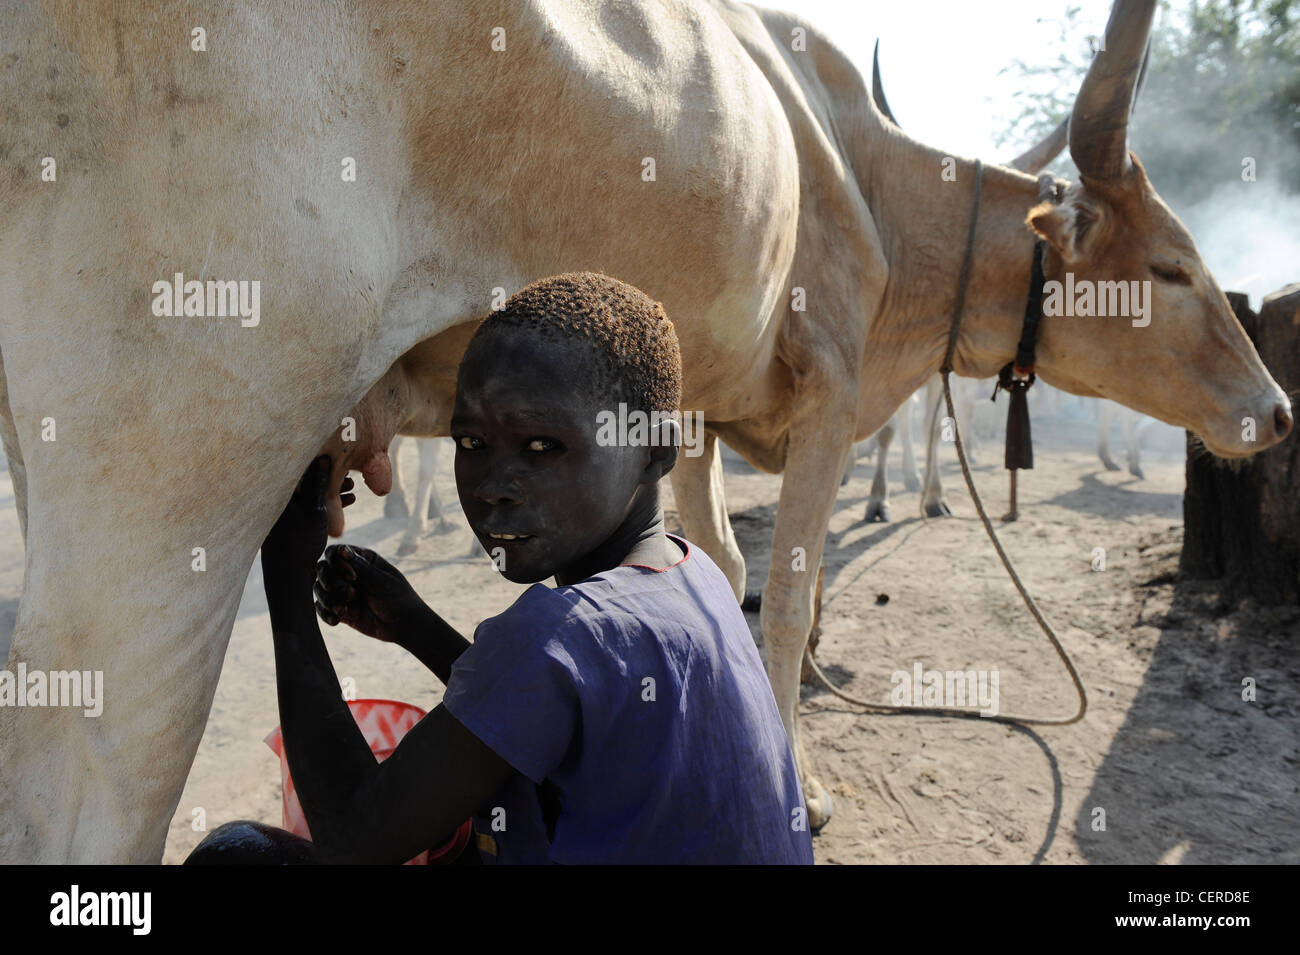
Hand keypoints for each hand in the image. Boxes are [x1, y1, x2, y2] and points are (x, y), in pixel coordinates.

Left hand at [262, 456, 355, 586]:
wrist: (288, 576)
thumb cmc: (300, 543)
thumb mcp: (315, 510)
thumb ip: (318, 483)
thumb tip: (323, 457)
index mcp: (278, 493)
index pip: (299, 468)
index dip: (322, 463)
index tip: (342, 461)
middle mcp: (274, 500)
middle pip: (304, 481)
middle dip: (329, 479)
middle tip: (352, 479)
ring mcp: (280, 513)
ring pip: (308, 495)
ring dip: (330, 493)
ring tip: (353, 493)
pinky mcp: (286, 523)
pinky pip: (307, 507)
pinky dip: (323, 505)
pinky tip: (345, 505)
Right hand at [313, 544, 424, 643]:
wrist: (404, 625)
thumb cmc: (398, 597)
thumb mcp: (381, 580)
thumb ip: (360, 566)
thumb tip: (341, 549)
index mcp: (360, 559)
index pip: (335, 553)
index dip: (336, 562)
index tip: (353, 577)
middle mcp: (348, 573)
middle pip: (323, 570)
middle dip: (331, 582)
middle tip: (350, 594)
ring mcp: (342, 592)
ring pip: (319, 589)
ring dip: (327, 598)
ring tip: (343, 608)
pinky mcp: (339, 609)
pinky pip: (322, 609)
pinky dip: (326, 613)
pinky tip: (337, 620)